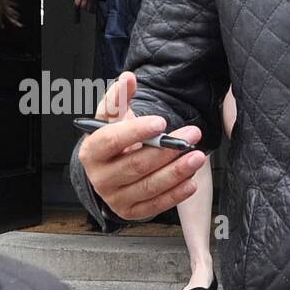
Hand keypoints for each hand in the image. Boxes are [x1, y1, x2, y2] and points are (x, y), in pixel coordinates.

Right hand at [78, 71, 205, 220]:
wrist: (107, 172)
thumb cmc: (112, 142)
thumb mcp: (111, 120)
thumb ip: (119, 99)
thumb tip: (128, 78)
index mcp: (92, 151)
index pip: (112, 140)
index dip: (137, 131)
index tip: (161, 122)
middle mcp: (100, 178)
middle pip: (136, 164)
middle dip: (167, 149)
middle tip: (192, 135)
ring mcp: (115, 197)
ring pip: (149, 186)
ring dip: (176, 172)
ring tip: (197, 157)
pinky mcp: (130, 212)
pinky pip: (156, 205)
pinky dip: (175, 194)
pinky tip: (191, 181)